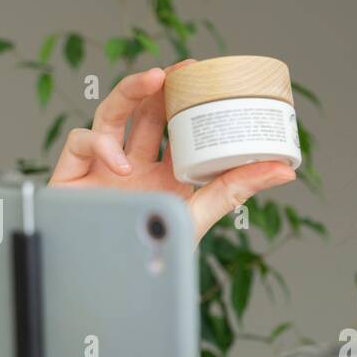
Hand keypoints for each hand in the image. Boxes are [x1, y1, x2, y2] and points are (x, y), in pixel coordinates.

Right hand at [49, 62, 296, 244]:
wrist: (113, 287)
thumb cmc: (154, 256)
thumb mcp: (200, 214)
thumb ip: (237, 190)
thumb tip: (285, 169)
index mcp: (162, 174)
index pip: (172, 127)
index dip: (184, 99)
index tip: (203, 74)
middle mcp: (132, 166)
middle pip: (141, 113)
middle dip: (157, 86)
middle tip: (180, 69)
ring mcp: (101, 168)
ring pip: (110, 114)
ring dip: (129, 91)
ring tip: (153, 79)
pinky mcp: (72, 174)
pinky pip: (81, 141)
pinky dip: (101, 145)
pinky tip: (123, 166)